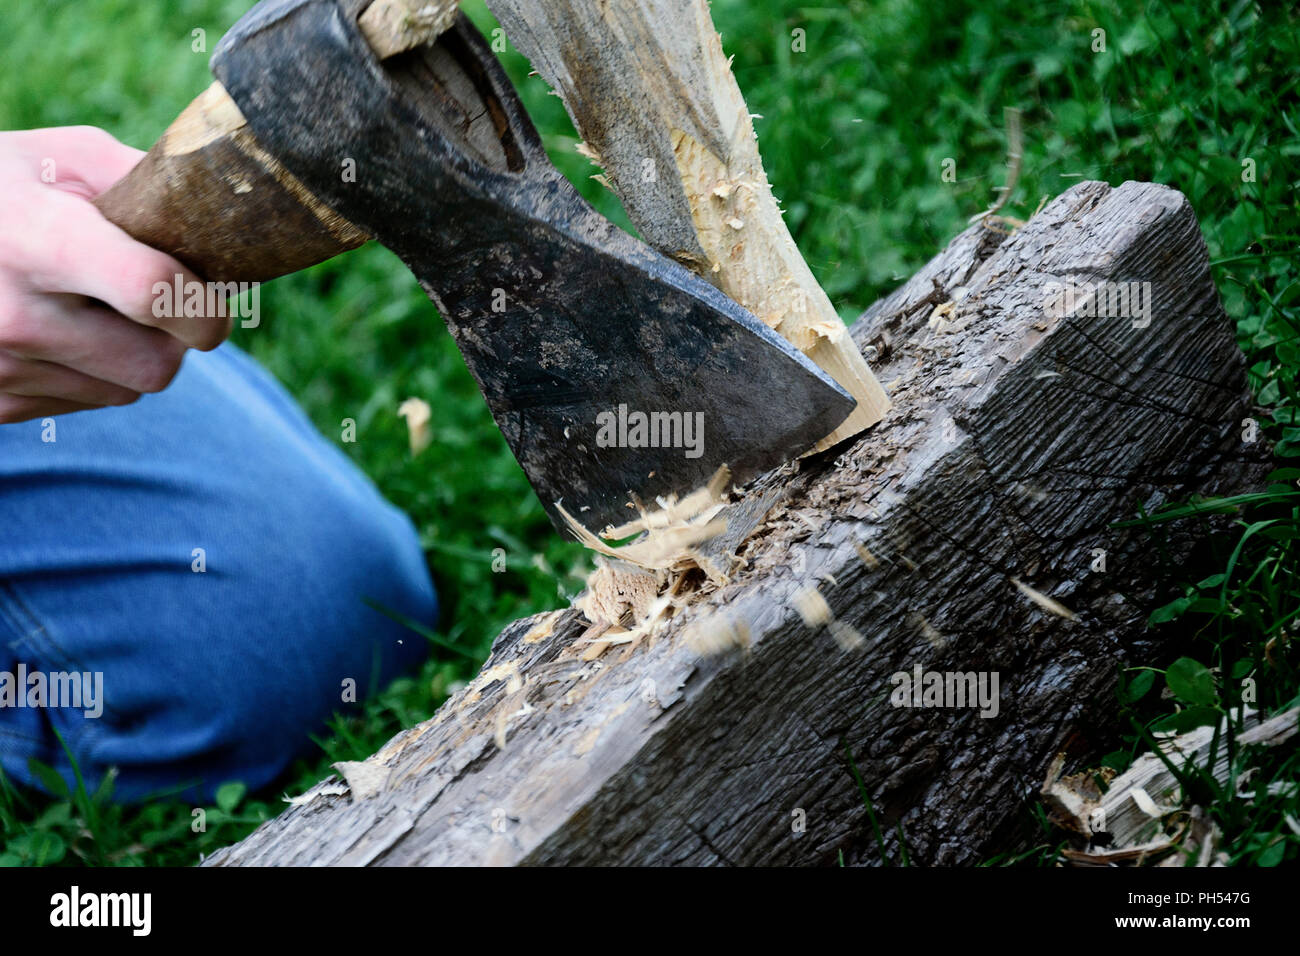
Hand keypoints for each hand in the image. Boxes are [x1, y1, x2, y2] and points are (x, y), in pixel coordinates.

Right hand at [0, 126, 230, 422]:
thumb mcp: (60, 157)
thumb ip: (143, 186)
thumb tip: (222, 222)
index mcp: (34, 240)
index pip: (154, 292)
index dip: (206, 303)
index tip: (216, 295)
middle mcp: (11, 313)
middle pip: (155, 365)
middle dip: (176, 338)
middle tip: (163, 301)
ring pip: (127, 390)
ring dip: (133, 355)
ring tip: (96, 305)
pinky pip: (87, 403)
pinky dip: (93, 373)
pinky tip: (61, 331)